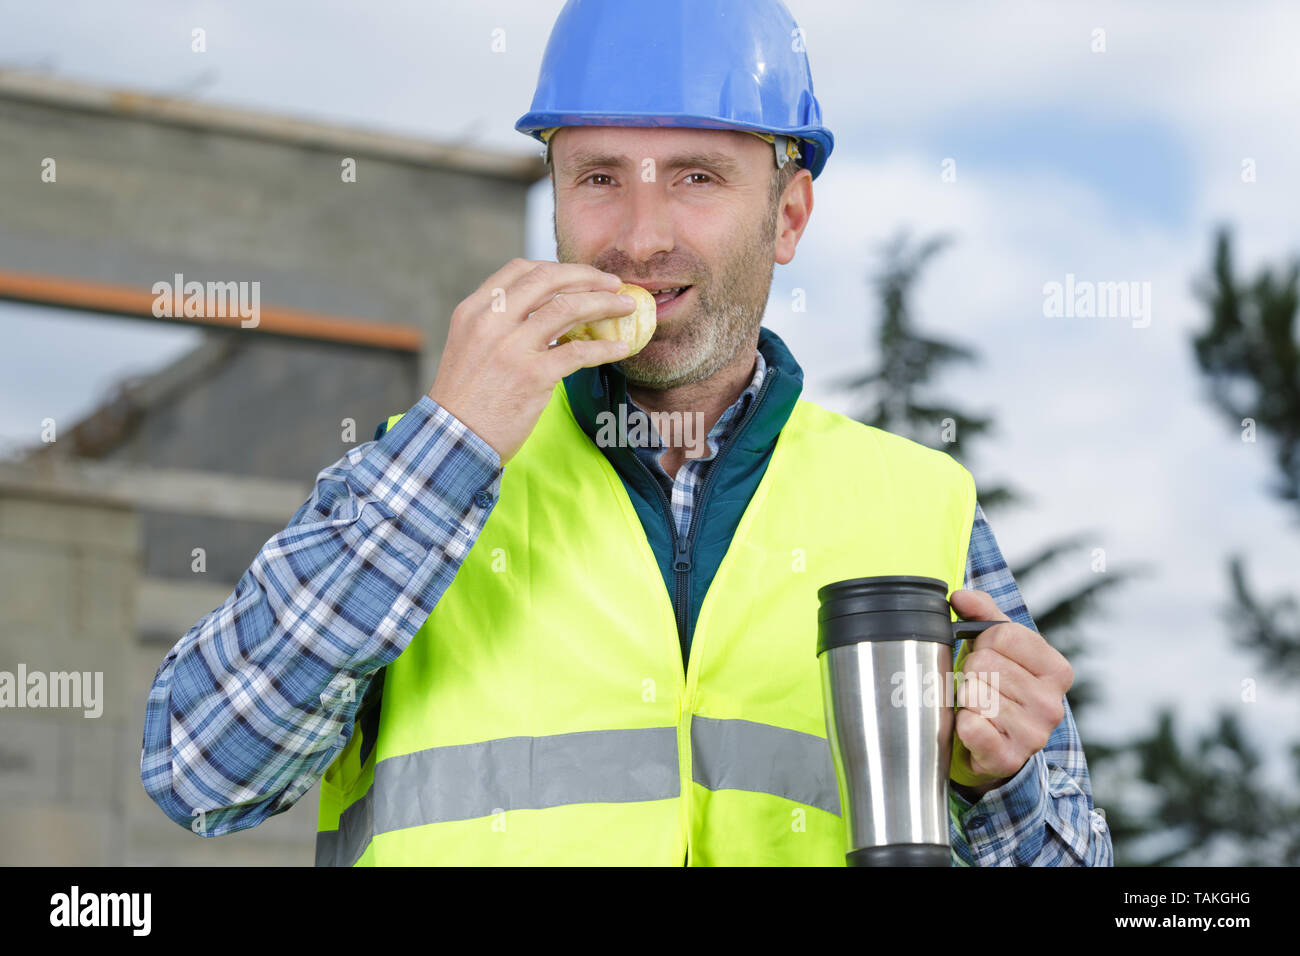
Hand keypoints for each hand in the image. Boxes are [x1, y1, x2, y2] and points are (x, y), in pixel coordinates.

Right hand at [428, 259, 638, 463]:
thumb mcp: (469, 346)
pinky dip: (605, 348)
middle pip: (549, 280)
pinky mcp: (533, 376)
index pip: (521, 270)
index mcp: (474, 310)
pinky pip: (579, 352)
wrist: (454, 440)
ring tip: (626, 307)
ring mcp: (512, 348)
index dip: (558, 268)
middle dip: (588, 277)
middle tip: (613, 284)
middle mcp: (491, 322)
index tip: (581, 275)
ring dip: (605, 304)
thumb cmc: (465, 399)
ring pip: (569, 308)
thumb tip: (544, 310)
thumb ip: (498, 324)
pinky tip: (620, 349)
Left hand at [947, 589, 1073, 796]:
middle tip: (980, 686)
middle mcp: (1052, 704)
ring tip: (978, 707)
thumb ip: (982, 613)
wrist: (998, 744)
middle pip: (985, 663)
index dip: (984, 642)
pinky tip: (972, 727)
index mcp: (1057, 670)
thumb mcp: (998, 646)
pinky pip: (970, 726)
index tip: (988, 656)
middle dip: (971, 671)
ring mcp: (1034, 734)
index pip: (1005, 634)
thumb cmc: (998, 687)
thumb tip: (960, 596)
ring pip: (974, 693)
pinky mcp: (1009, 757)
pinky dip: (962, 724)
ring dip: (965, 698)